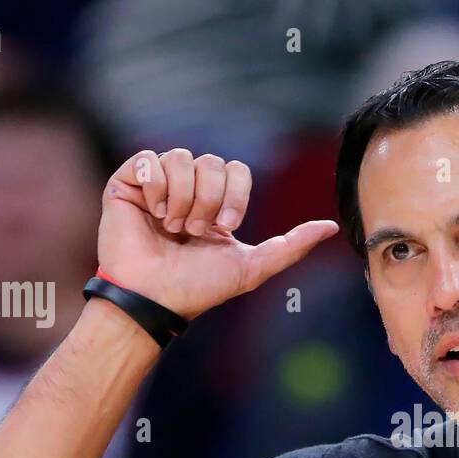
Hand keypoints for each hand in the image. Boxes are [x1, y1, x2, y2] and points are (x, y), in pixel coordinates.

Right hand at [98, 149, 338, 318]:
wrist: (155, 298)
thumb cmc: (199, 287)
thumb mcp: (253, 266)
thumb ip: (292, 246)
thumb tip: (331, 226)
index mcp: (214, 203)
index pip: (236, 170)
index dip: (235, 196)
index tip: (224, 228)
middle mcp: (187, 190)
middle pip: (211, 162)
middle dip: (208, 201)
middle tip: (193, 232)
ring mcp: (156, 184)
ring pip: (181, 158)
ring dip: (182, 199)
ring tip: (171, 227)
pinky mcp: (127, 183)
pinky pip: (149, 160)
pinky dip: (155, 189)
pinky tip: (151, 214)